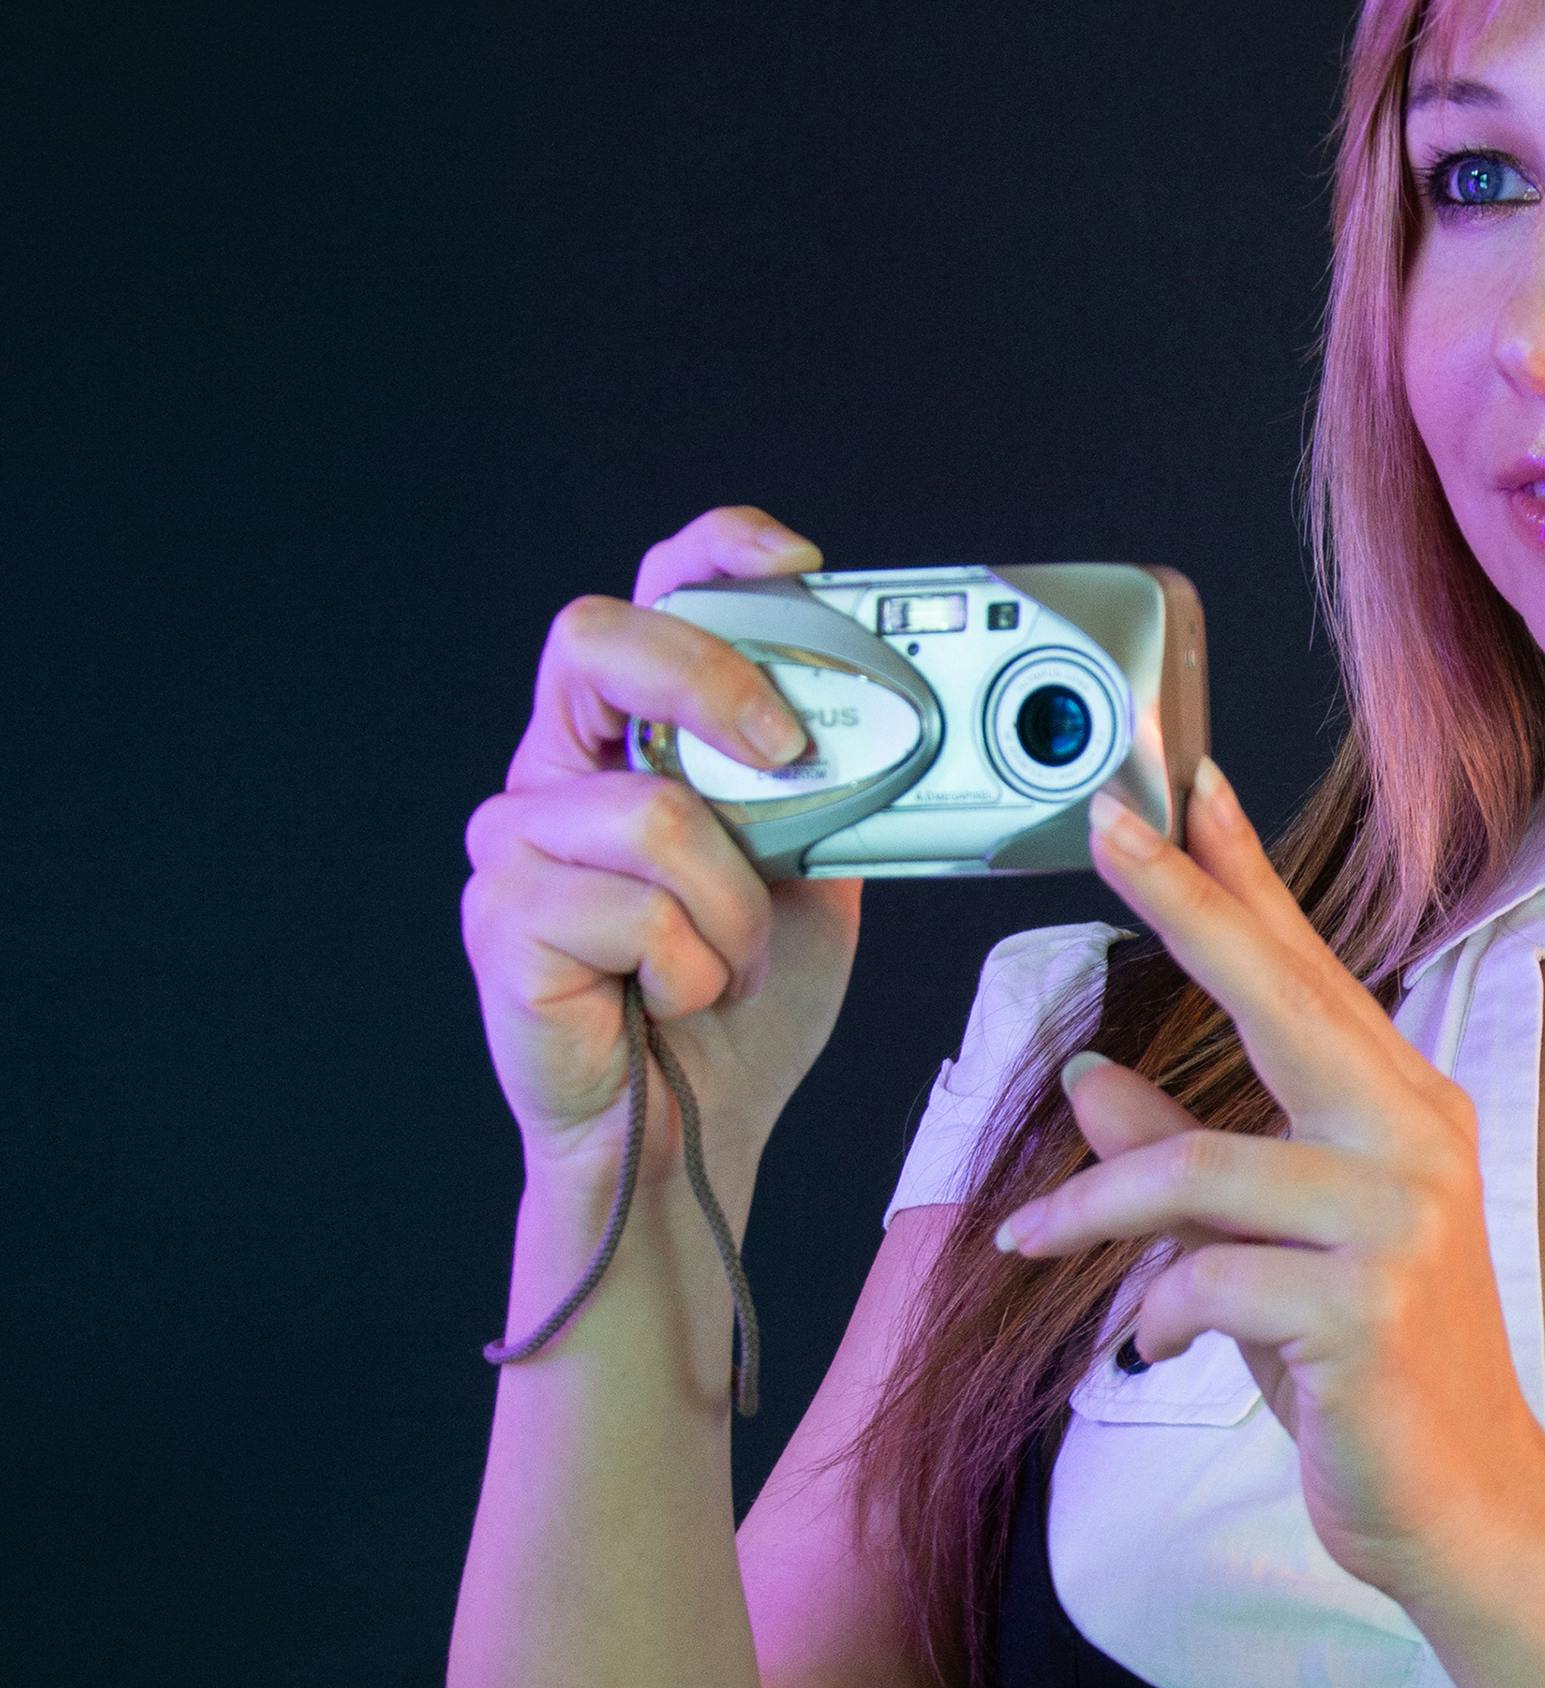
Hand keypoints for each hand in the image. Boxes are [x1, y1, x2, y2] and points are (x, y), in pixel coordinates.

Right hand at [462, 501, 862, 1179]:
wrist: (693, 1134)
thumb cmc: (738, 1004)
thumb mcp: (813, 876)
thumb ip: (829, 791)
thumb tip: (901, 719)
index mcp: (627, 742)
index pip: (648, 600)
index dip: (712, 553)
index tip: (801, 562)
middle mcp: (554, 773)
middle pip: (599, 643)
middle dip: (714, 683)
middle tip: (792, 756)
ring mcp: (513, 844)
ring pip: (653, 813)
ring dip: (735, 907)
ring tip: (732, 963)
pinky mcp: (501, 923)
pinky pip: (637, 912)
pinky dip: (695, 966)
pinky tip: (679, 999)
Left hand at [993, 760, 1544, 1600]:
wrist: (1462, 1511)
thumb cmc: (1365, 1382)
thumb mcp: (1255, 1256)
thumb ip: (1186, 1163)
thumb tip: (1091, 1077)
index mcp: (1399, 1114)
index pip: (1310, 971)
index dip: (1244, 877)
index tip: (1185, 786)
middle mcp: (1415, 1140)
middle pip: (1280, 997)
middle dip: (1186, 901)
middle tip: (1106, 820)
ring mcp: (1400, 1222)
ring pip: (1202, 1168)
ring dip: (1097, 1207)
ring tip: (1034, 1245)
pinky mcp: (1366, 1308)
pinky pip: (1207, 1279)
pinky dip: (1155, 1313)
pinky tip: (1155, 1349)